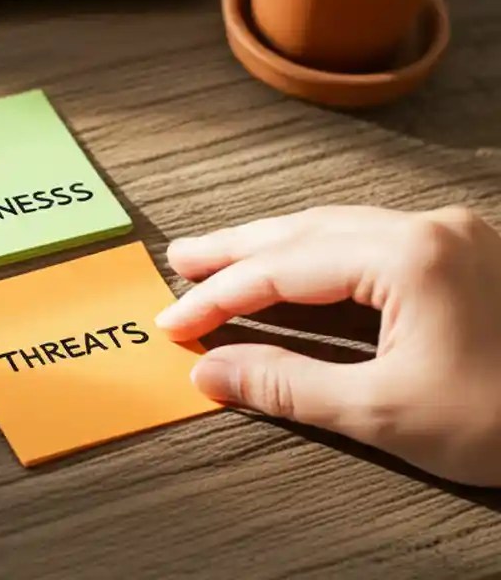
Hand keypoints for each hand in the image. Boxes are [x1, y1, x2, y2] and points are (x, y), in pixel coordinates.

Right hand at [156, 206, 500, 486]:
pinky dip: (319, 255)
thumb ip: (288, 385)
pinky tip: (296, 267)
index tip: (174, 320)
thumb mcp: (386, 413)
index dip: (219, 296)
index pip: (284, 269)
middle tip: (180, 260)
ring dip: (275, 246)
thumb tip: (210, 371)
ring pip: (338, 228)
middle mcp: (429, 227)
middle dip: (237, 248)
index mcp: (408, 256)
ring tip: (221, 259)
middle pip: (305, 229)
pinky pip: (371, 239)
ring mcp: (452, 234)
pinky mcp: (466, 251)